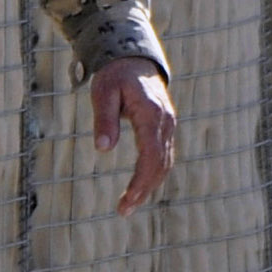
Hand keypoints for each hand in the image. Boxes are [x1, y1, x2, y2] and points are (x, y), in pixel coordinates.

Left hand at [91, 57, 176, 214]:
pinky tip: (140, 187)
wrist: (135, 60)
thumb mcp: (103, 92)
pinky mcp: (165, 129)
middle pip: (160, 164)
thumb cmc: (115, 75)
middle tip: (124, 210)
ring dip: (149, 186)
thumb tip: (103, 149)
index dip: (141, 180)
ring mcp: (168, 126)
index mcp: (152, 114)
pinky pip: (163, 156)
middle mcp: (166, 123)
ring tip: (128, 205)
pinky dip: (154, 174)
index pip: (151, 155)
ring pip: (164, 163)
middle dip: (144, 190)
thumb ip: (104, 119)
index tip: (127, 200)